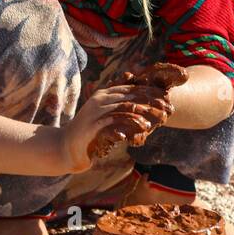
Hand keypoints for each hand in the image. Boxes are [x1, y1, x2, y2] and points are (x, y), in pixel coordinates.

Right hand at [58, 83, 173, 173]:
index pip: (132, 88)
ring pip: (125, 107)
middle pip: (131, 96)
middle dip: (151, 102)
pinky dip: (130, 125)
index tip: (166, 98)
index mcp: (105, 94)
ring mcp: (96, 112)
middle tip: (167, 109)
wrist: (66, 146)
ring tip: (157, 121)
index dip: (150, 92)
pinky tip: (142, 130)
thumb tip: (141, 106)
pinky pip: (115, 122)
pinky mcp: (94, 126)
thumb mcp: (106, 117)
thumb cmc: (89, 133)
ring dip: (143, 114)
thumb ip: (121, 109)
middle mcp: (101, 99)